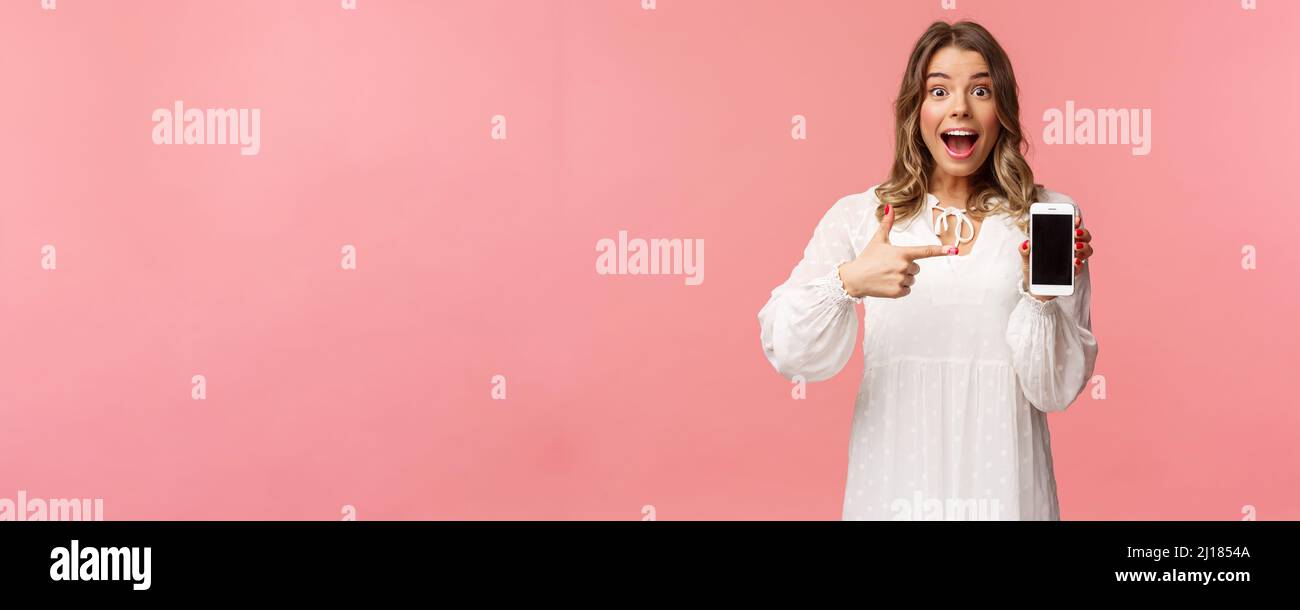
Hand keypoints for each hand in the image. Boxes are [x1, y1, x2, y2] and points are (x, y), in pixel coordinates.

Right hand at [836, 204, 954, 298]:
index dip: (941, 250)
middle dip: (906, 267)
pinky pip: (907, 289)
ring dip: (902, 278)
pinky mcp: (897, 292)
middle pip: (916, 268)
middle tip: (889, 266)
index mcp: (902, 253)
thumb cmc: (867, 257)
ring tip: (887, 275)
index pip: (925, 251)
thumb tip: (889, 207)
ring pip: (912, 279)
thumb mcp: (878, 240)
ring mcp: (901, 280)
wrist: (854, 278)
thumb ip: (886, 224)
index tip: (954, 251)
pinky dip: (900, 288)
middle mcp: (904, 266)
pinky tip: (887, 284)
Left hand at [1019, 213, 1092, 301]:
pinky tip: (1074, 262)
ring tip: (1076, 247)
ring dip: (1084, 247)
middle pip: (1084, 238)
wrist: (1036, 290)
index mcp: (1060, 242)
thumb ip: (1025, 251)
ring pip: (1087, 250)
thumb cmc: (1033, 271)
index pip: (1071, 228)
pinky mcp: (1073, 274)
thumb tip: (1026, 243)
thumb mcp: (1026, 259)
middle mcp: (1070, 250)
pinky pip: (1080, 267)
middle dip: (1083, 233)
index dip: (1076, 222)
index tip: (1076, 218)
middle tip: (1075, 233)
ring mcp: (1073, 261)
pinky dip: (1078, 264)